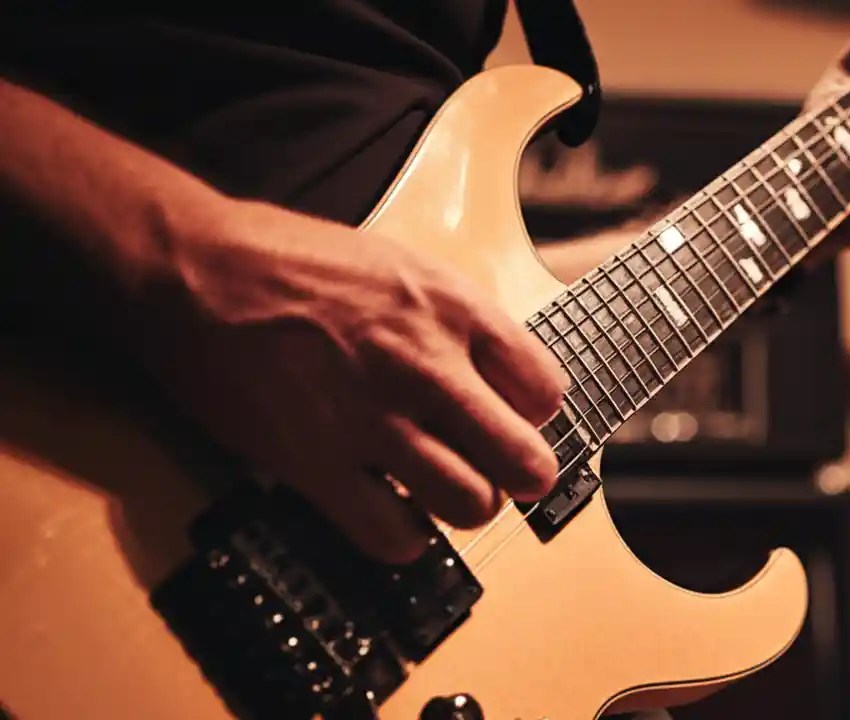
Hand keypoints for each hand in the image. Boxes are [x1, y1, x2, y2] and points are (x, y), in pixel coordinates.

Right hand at [138, 199, 568, 562]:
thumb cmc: (292, 261)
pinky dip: (404, 537)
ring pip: (469, 504)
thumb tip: (498, 376)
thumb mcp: (400, 265)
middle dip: (523, 476)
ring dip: (465, 505)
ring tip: (445, 490)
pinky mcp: (317, 464)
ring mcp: (372, 419)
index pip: (546, 389)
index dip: (536, 413)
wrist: (196, 270)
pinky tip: (394, 512)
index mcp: (452, 309)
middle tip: (506, 474)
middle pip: (523, 460)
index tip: (516, 417)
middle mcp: (424, 366)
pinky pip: (393, 535)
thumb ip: (457, 321)